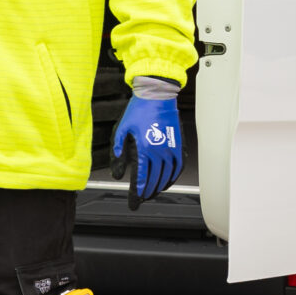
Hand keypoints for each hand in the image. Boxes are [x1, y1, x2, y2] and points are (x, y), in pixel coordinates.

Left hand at [110, 83, 182, 207]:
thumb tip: (117, 167)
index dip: (139, 190)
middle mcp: (159, 150)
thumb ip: (118, 147)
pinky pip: (178, 166)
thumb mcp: (123, 127)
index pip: (142, 175)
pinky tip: (168, 181)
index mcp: (144, 148)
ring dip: (160, 186)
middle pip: (155, 178)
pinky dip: (173, 177)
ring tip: (154, 193)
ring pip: (167, 175)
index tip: (136, 199)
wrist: (157, 95)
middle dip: (148, 191)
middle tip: (143, 198)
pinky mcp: (179, 144)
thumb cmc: (139, 110)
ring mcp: (171, 147)